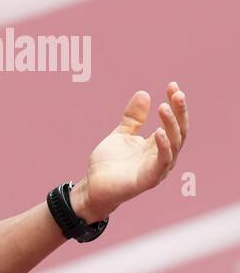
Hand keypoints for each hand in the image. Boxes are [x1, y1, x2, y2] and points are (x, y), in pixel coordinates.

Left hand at [71, 82, 189, 222]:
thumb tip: (144, 93)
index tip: (172, 85)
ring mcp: (158, 168)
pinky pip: (162, 161)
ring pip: (174, 144)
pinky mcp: (149, 179)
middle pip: (179, 130)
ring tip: (164, 107)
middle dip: (179, 111)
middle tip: (176, 93)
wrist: (92, 187)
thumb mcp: (121, 134)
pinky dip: (163, 146)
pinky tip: (158, 132)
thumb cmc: (108, 164)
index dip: (175, 104)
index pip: (173, 121)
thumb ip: (133, 117)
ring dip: (171, 125)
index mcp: (157, 144)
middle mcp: (162, 155)